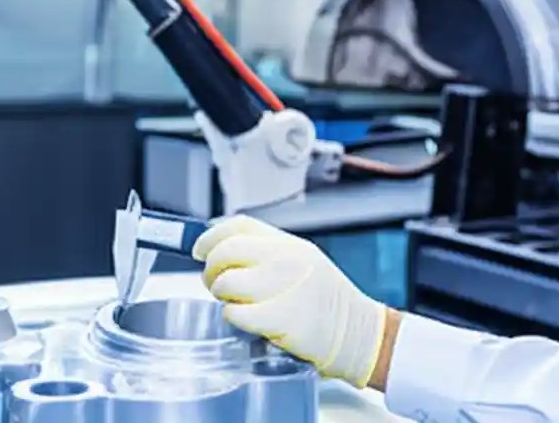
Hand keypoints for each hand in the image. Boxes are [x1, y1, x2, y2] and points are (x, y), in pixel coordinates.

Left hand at [191, 215, 386, 387]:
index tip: (199, 249)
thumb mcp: (303, 263)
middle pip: (226, 252)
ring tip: (236, 304)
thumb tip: (219, 252)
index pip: (239, 225)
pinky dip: (233, 317)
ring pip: (227, 283)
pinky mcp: (284, 319)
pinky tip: (246, 320)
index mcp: (290, 244)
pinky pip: (236, 313)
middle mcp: (288, 260)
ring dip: (222, 296)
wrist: (359, 334)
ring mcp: (287, 288)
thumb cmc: (327, 303)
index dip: (210, 236)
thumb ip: (266, 254)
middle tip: (215, 284)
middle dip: (210, 270)